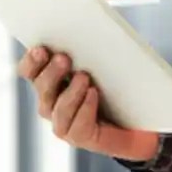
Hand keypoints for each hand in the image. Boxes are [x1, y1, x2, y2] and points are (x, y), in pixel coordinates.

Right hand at [16, 46, 159, 162]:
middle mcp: (52, 104)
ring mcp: (65, 124)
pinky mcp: (83, 138)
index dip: (31, 61)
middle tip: (64, 58)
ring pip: (58, 109)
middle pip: (41, 87)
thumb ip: (89, 51)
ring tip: (84, 77)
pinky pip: (78, 127)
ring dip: (69, 92)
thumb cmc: (120, 85)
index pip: (29, 71)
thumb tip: (87, 32)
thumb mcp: (103, 63)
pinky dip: (85, 109)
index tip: (41, 48)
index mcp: (51, 81)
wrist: (142, 119)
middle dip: (50, 73)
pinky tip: (93, 94)